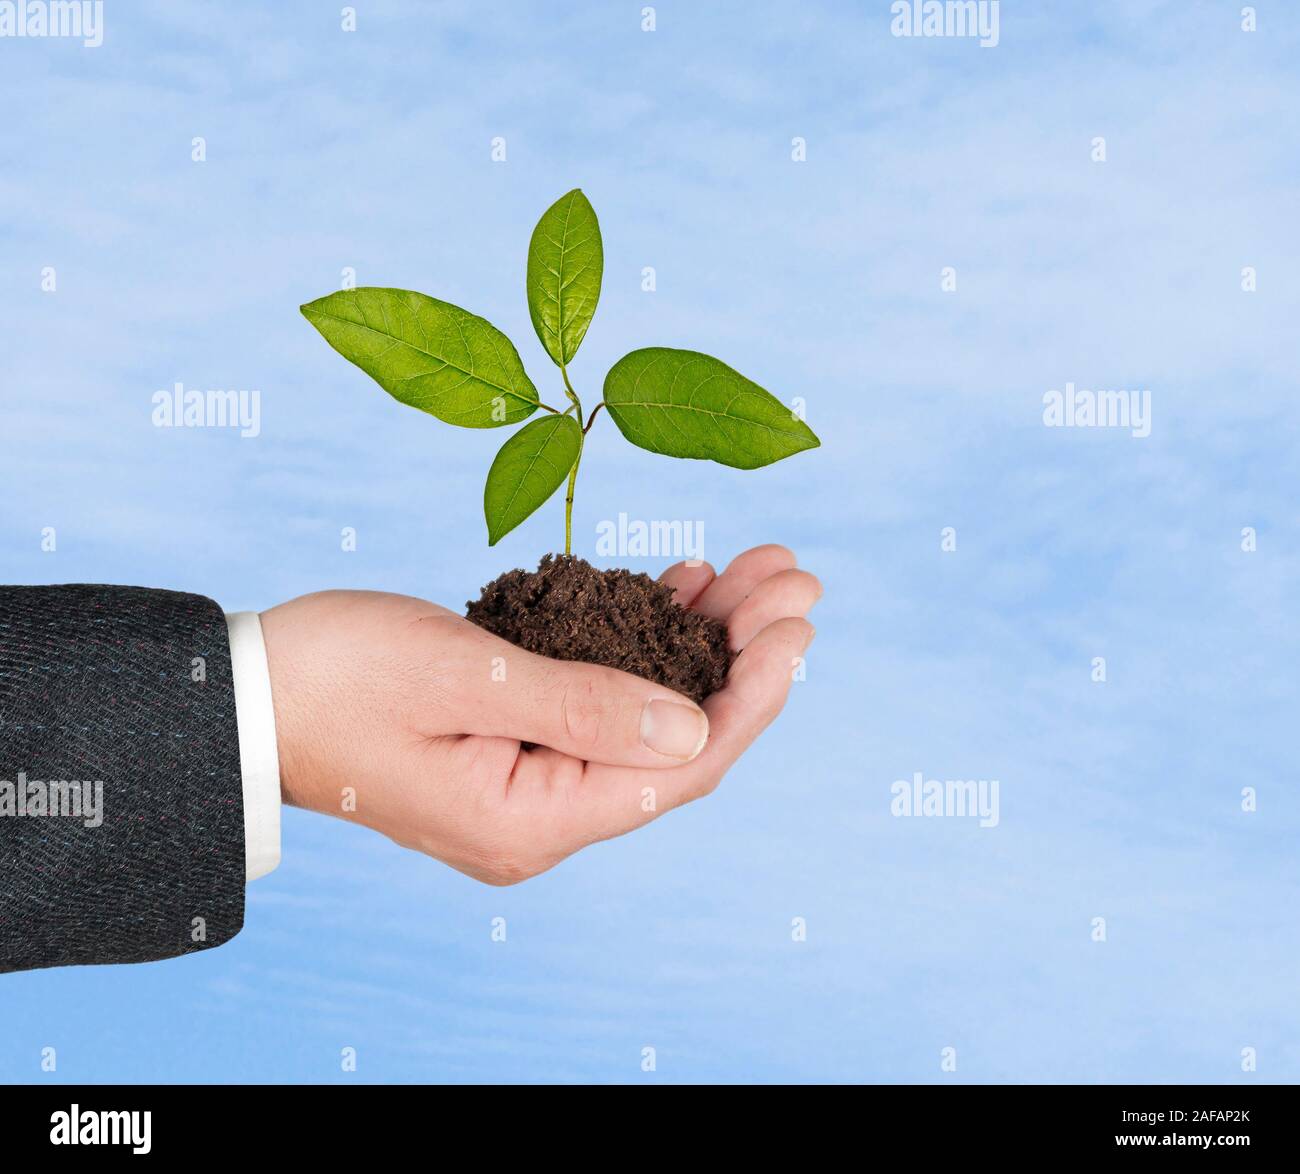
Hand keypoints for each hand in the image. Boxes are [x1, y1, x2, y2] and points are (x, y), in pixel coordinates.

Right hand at [259, 545, 820, 883]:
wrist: (244, 694)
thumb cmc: (334, 677)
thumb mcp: (461, 678)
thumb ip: (584, 706)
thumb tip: (699, 728)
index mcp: (534, 818)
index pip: (683, 767)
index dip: (752, 695)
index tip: (796, 623)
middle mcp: (544, 815)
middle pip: (679, 739)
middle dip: (742, 655)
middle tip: (793, 579)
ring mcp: (531, 782)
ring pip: (648, 714)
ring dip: (702, 641)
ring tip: (751, 570)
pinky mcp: (516, 743)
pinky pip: (602, 700)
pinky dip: (642, 642)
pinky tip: (677, 588)